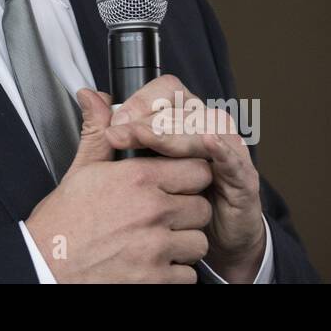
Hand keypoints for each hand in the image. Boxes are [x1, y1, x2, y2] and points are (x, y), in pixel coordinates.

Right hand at [22, 84, 212, 281]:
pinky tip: (152, 263)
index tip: (177, 184)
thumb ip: (99, 130)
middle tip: (166, 215)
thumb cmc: (63, 221)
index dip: (189, 177)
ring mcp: (155, 247)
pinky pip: (187, 276)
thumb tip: (94, 96)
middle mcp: (152, 210)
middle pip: (202, 207)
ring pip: (198, 242)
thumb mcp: (81, 169)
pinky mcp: (155, 278)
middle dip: (187, 212)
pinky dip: (174, 273)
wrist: (46, 265)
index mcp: (138, 178)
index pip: (197, 169)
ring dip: (183, 244)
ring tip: (158, 240)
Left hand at [106, 75, 265, 281]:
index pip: (166, 90)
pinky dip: (221, 148)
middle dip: (147, 119)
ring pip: (203, 127)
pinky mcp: (242, 176)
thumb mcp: (133, 163)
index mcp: (183, 117)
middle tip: (118, 133)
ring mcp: (228, 148)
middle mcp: (207, 125)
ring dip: (173, 133)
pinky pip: (233, 156)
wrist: (212, 240)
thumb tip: (87, 95)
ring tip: (146, 138)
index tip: (114, 122)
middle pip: (181, 107)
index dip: (140, 101)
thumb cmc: (173, 199)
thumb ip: (109, 130)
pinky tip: (207, 143)